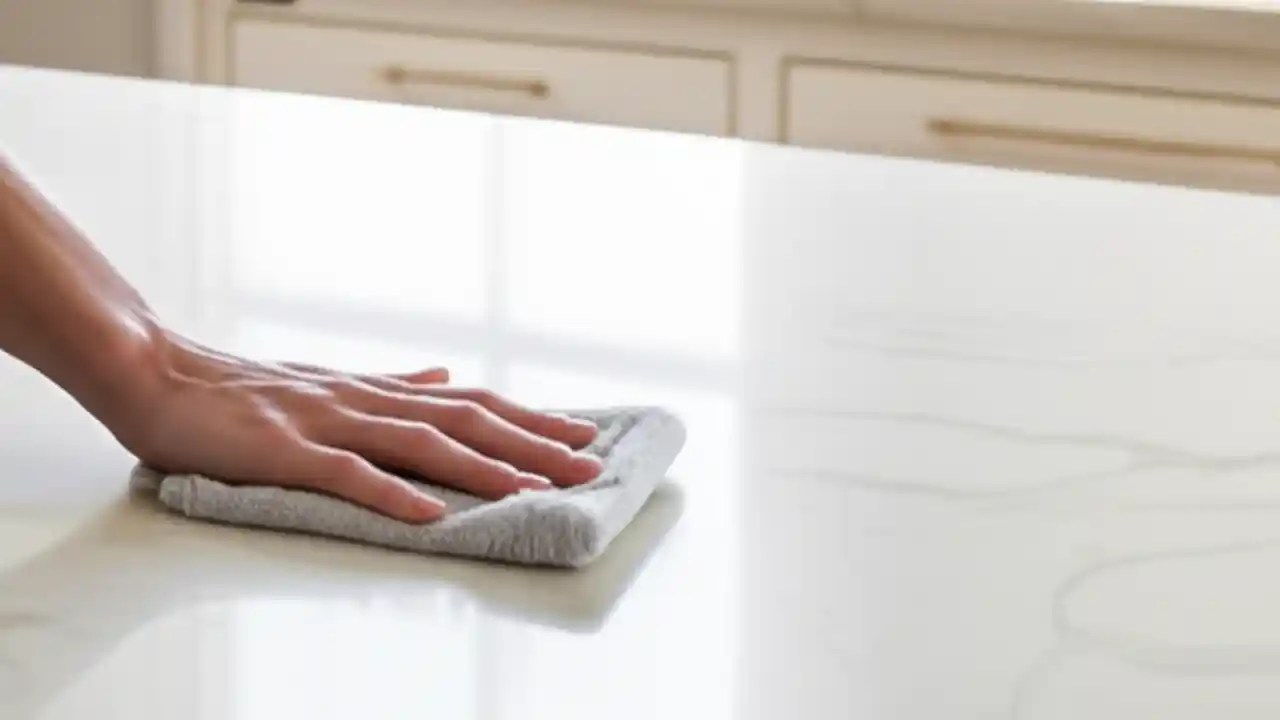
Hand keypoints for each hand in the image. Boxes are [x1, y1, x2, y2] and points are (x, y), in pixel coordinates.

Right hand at [113, 331, 602, 523]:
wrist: (158, 373)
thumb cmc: (244, 389)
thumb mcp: (333, 381)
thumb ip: (394, 384)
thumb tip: (447, 377)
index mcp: (377, 390)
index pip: (470, 403)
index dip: (529, 419)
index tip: (583, 436)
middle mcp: (364, 400)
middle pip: (463, 420)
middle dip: (530, 443)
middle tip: (588, 466)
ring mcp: (326, 421)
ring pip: (418, 443)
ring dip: (480, 466)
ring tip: (533, 488)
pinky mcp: (284, 449)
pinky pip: (346, 474)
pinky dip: (391, 492)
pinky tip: (431, 514)